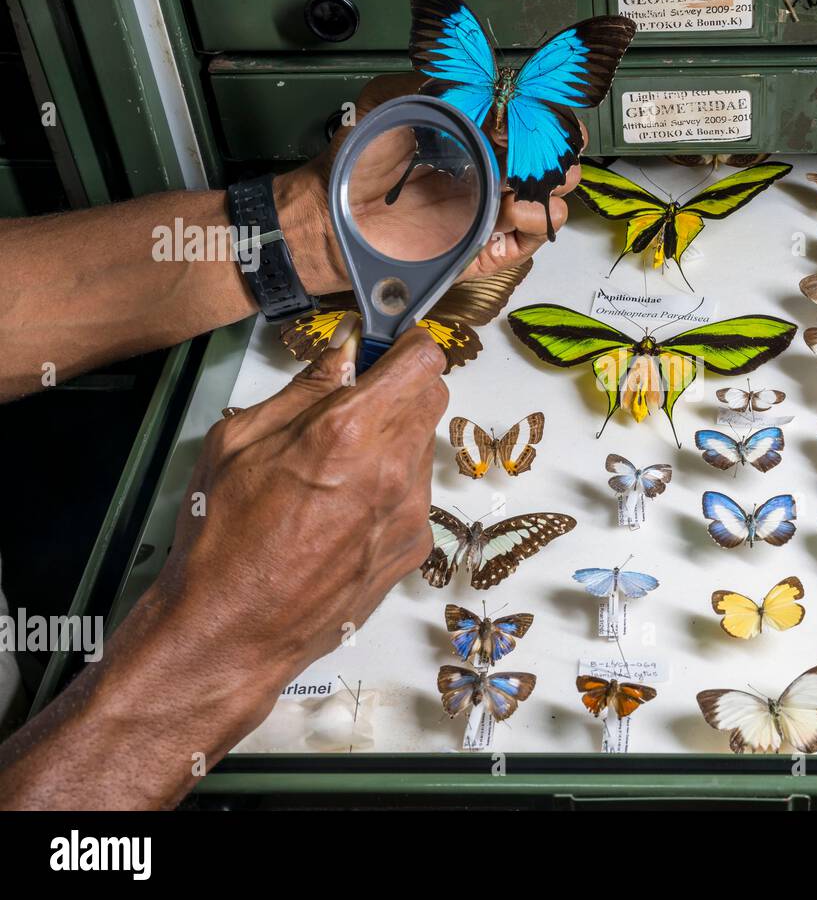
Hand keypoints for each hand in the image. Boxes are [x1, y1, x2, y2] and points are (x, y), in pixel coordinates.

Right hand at [168, 327, 444, 685]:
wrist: (234, 630)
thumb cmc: (225, 542)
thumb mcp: (240, 441)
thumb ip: (303, 389)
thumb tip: (341, 356)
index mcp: (349, 431)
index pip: (422, 359)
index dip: (408, 346)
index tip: (390, 347)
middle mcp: (393, 469)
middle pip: (432, 398)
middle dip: (401, 389)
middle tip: (356, 402)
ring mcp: (411, 512)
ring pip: (424, 447)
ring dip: (394, 441)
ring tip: (337, 469)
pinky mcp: (414, 546)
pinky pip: (417, 494)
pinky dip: (392, 487)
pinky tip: (344, 508)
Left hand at [278, 73, 584, 294]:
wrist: (332, 214)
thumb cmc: (356, 160)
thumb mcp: (396, 99)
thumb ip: (448, 89)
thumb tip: (501, 105)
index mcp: (477, 137)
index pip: (533, 127)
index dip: (551, 120)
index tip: (551, 115)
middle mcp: (491, 174)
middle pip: (553, 164)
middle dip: (557, 153)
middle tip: (540, 148)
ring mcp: (493, 213)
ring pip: (552, 201)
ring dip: (549, 187)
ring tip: (520, 180)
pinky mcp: (488, 249)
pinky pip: (533, 238)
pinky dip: (537, 220)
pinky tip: (513, 207)